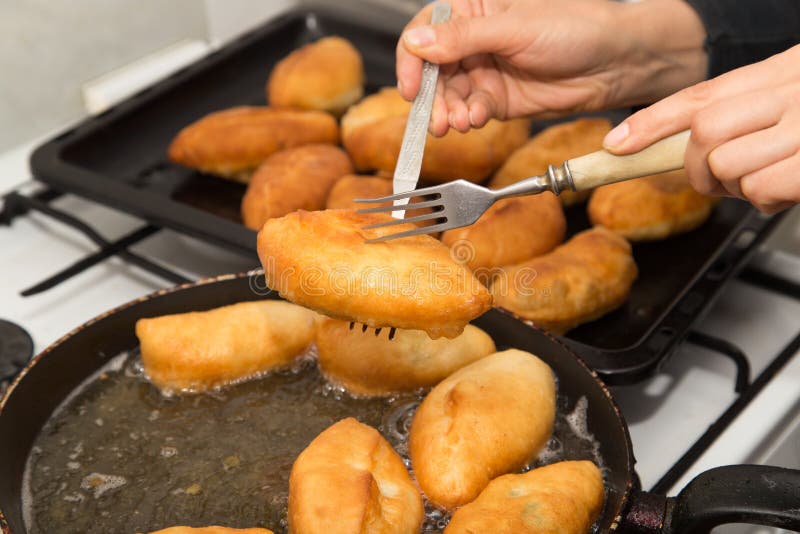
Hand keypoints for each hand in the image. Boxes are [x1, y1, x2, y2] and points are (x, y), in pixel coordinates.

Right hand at [397, 0, 706, 134]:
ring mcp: (484, 71)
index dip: (411, 60)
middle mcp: (473, 41)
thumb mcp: (514, 28)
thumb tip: (416, 43)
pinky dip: (468, 118)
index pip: (425, 31)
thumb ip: (463, 37)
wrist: (614, 63)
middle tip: (435, 119)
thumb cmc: (574, 28)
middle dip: (431, 97)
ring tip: (457, 123)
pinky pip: (471, 110)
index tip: (411, 88)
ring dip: (448, 112)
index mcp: (473, 10)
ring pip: (449, 95)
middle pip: (432, 71)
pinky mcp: (497, 99)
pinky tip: (476, 119)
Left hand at [604, 45, 799, 212]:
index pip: (699, 97)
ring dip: (736, 186)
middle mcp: (790, 93)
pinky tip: (785, 188)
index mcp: (777, 73)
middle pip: (703, 133)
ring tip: (765, 176)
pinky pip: (760, 189)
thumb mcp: (784, 98)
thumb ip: (736, 111)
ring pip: (725, 165)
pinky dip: (766, 199)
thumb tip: (665, 142)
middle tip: (720, 177)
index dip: (650, 123)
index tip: (615, 145)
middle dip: (699, 168)